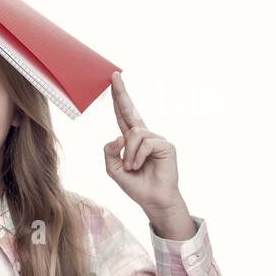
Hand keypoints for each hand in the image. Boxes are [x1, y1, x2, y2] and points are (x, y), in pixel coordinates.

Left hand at [103, 72, 185, 217]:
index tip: (114, 80)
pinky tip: (140, 166)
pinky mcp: (166, 145)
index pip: (122, 115)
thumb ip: (109, 152)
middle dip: (121, 94)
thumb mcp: (114, 169)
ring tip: (133, 168)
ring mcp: (156, 139)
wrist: (153, 200)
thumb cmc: (136, 185)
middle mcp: (144, 136)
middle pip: (130, 111)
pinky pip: (145, 143)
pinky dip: (137, 157)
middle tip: (115, 75)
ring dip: (128, 154)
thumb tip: (119, 136)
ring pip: (133, 135)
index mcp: (131, 140)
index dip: (118, 99)